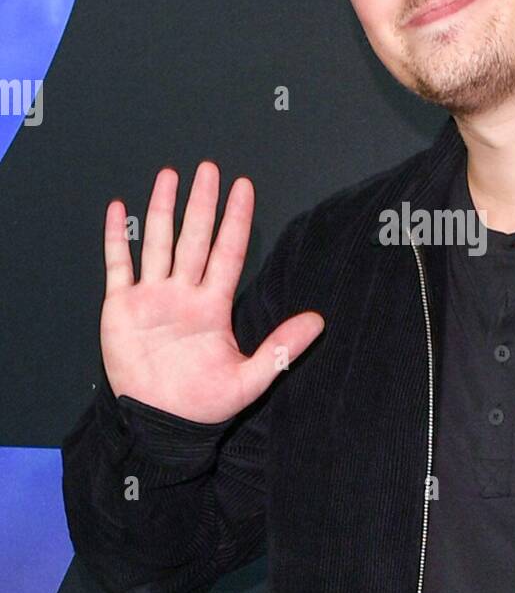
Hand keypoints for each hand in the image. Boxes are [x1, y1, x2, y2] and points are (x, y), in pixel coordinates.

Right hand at [100, 161, 323, 421]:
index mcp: (212, 306)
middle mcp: (183, 294)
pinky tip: (118, 209)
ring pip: (158, 242)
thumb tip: (318, 322)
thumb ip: (281, 348)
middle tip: (209, 169)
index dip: (236, 220)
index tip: (244, 188)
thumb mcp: (250, 378)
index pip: (227, 252)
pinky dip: (117, 238)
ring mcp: (152, 297)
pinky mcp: (122, 307)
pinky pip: (119, 265)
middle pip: (194, 237)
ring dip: (161, 209)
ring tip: (169, 176)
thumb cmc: (203, 405)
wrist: (160, 424)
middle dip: (202, 203)